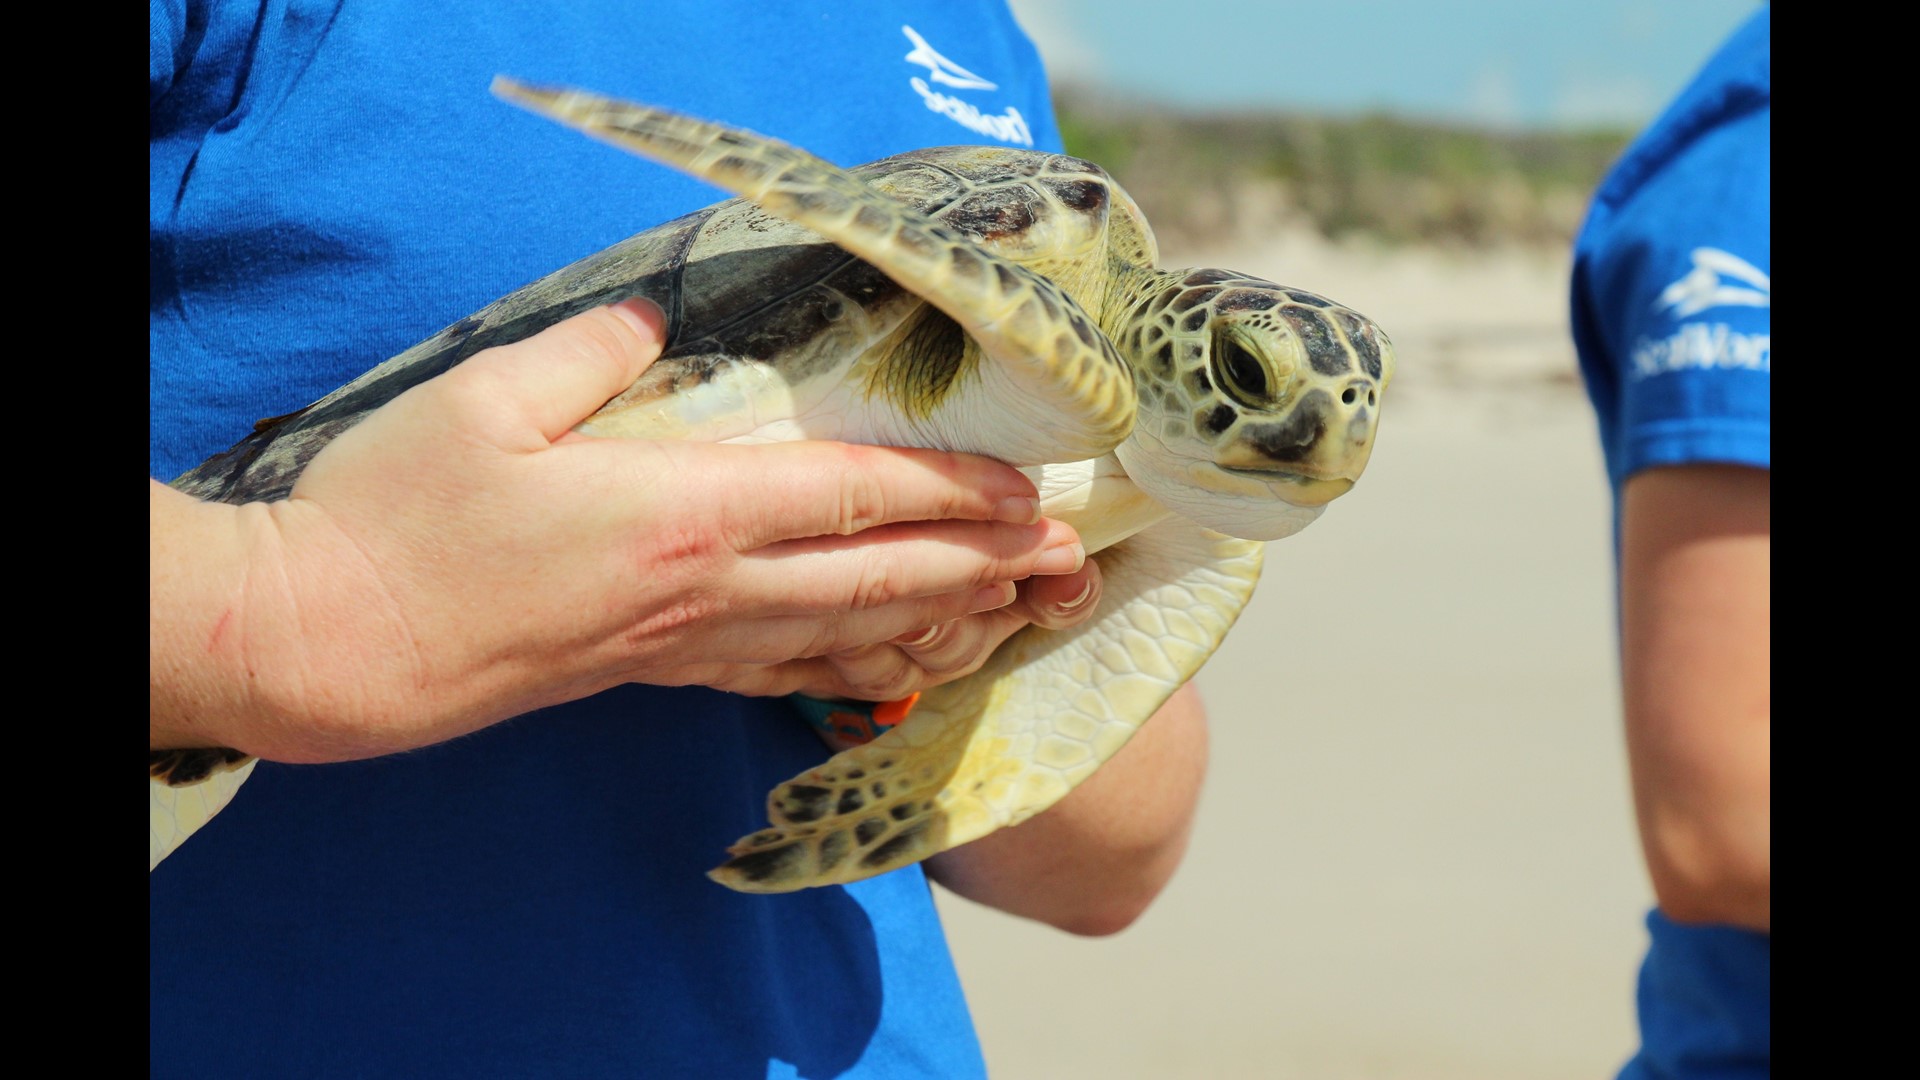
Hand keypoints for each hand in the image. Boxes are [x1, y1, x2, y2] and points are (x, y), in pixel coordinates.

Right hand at [150, 300, 1085, 762]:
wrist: (342, 648)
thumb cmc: (399, 519)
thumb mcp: (481, 402)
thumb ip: (586, 355)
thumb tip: (654, 326)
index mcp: (681, 512)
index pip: (852, 501)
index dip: (952, 493)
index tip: (1031, 491)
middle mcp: (705, 589)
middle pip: (878, 582)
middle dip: (984, 568)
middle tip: (1067, 561)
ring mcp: (683, 643)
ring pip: (845, 641)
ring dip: (941, 624)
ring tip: (1014, 614)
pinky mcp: (652, 672)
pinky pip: (782, 676)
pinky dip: (855, 670)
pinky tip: (890, 667)